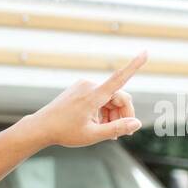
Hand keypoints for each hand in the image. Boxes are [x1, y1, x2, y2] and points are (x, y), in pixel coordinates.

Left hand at [23, 51, 147, 148]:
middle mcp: (89, 86)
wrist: (41, 127)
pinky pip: (99, 98)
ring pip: (109, 99)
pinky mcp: (80, 88)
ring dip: (112, 115)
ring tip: (107, 133)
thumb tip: (137, 123)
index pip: (119, 78)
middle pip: (118, 97)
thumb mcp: (92, 135)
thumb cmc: (64, 132)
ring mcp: (84, 86)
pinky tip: (98, 125)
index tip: (146, 52)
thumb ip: (117, 129)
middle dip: (122, 115)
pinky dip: (103, 111)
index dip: (134, 65)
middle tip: (121, 135)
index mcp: (93, 95)